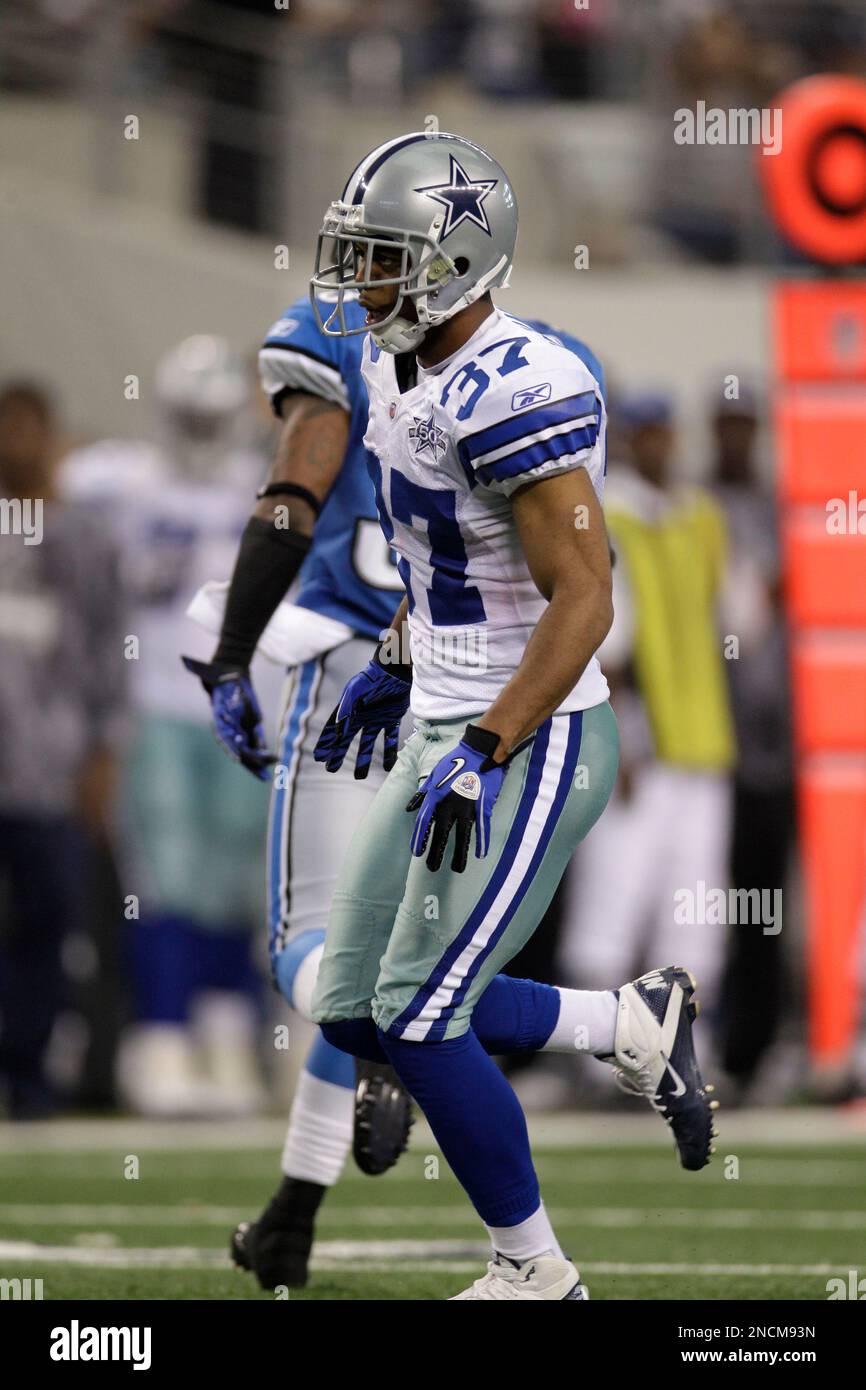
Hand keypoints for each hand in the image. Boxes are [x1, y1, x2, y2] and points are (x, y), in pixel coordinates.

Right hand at [182, 656, 274, 779]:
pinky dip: (263, 750)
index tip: (236, 758)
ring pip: (249, 748)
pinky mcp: (251, 725)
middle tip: (260, 775)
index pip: (223, 735)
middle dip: (248, 762)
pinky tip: (272, 760)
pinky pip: (257, 740)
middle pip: (238, 747)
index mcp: (219, 717)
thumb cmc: (217, 674)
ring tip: (268, 776)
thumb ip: (199, 668)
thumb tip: (184, 660)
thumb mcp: (209, 669)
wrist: (228, 675)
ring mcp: (240, 727)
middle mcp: (229, 725)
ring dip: (257, 762)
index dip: (229, 746)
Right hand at [313, 656, 410, 779]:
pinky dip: (389, 752)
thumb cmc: (373, 677)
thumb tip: (340, 731)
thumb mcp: (355, 691)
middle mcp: (360, 716)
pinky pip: (389, 738)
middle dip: (338, 754)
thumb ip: (347, 709)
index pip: (334, 730)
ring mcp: (376, 718)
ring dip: (363, 759)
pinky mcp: (391, 718)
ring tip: (360, 776)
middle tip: (331, 769)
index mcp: (349, 710)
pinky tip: (388, 766)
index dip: (326, 743)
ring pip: (367, 743)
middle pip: (347, 739)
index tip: (318, 757)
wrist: (395, 669)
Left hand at [406, 724, 505, 872]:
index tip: (416, 852)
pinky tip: (479, 854)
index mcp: (436, 795)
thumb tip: (410, 808)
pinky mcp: (484, 805)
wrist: (481, 750)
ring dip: (459, 853)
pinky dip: (481, 841)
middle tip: (431, 868)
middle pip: (440, 832)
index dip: (419, 838)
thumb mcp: (434, 774)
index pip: (424, 821)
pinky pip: (482, 827)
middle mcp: (449, 803)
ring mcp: (467, 806)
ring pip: (462, 834)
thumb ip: (422, 793)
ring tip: (457, 869)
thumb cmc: (457, 760)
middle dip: (435, 852)